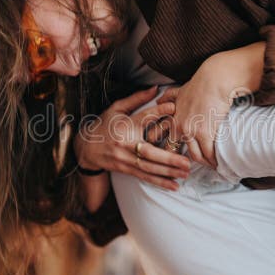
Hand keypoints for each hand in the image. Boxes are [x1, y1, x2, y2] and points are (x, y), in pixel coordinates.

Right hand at [74, 86, 190, 189]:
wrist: (86, 147)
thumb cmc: (104, 125)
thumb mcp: (117, 108)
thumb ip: (137, 99)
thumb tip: (155, 88)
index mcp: (124, 126)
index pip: (143, 118)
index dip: (157, 112)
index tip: (173, 107)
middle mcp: (125, 144)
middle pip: (149, 152)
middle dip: (169, 159)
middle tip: (187, 161)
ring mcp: (125, 159)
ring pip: (148, 168)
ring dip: (168, 172)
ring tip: (185, 173)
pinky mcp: (126, 169)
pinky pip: (144, 177)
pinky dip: (160, 182)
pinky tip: (174, 185)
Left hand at [157, 72, 232, 169]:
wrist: (214, 80)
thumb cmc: (200, 84)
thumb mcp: (179, 90)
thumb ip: (168, 97)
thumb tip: (158, 99)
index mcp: (172, 118)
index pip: (166, 140)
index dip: (169, 152)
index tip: (172, 160)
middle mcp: (179, 127)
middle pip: (178, 152)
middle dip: (183, 164)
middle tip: (189, 170)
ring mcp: (191, 131)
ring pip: (195, 156)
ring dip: (203, 163)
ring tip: (210, 167)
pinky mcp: (205, 133)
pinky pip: (209, 153)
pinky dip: (214, 161)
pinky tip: (219, 164)